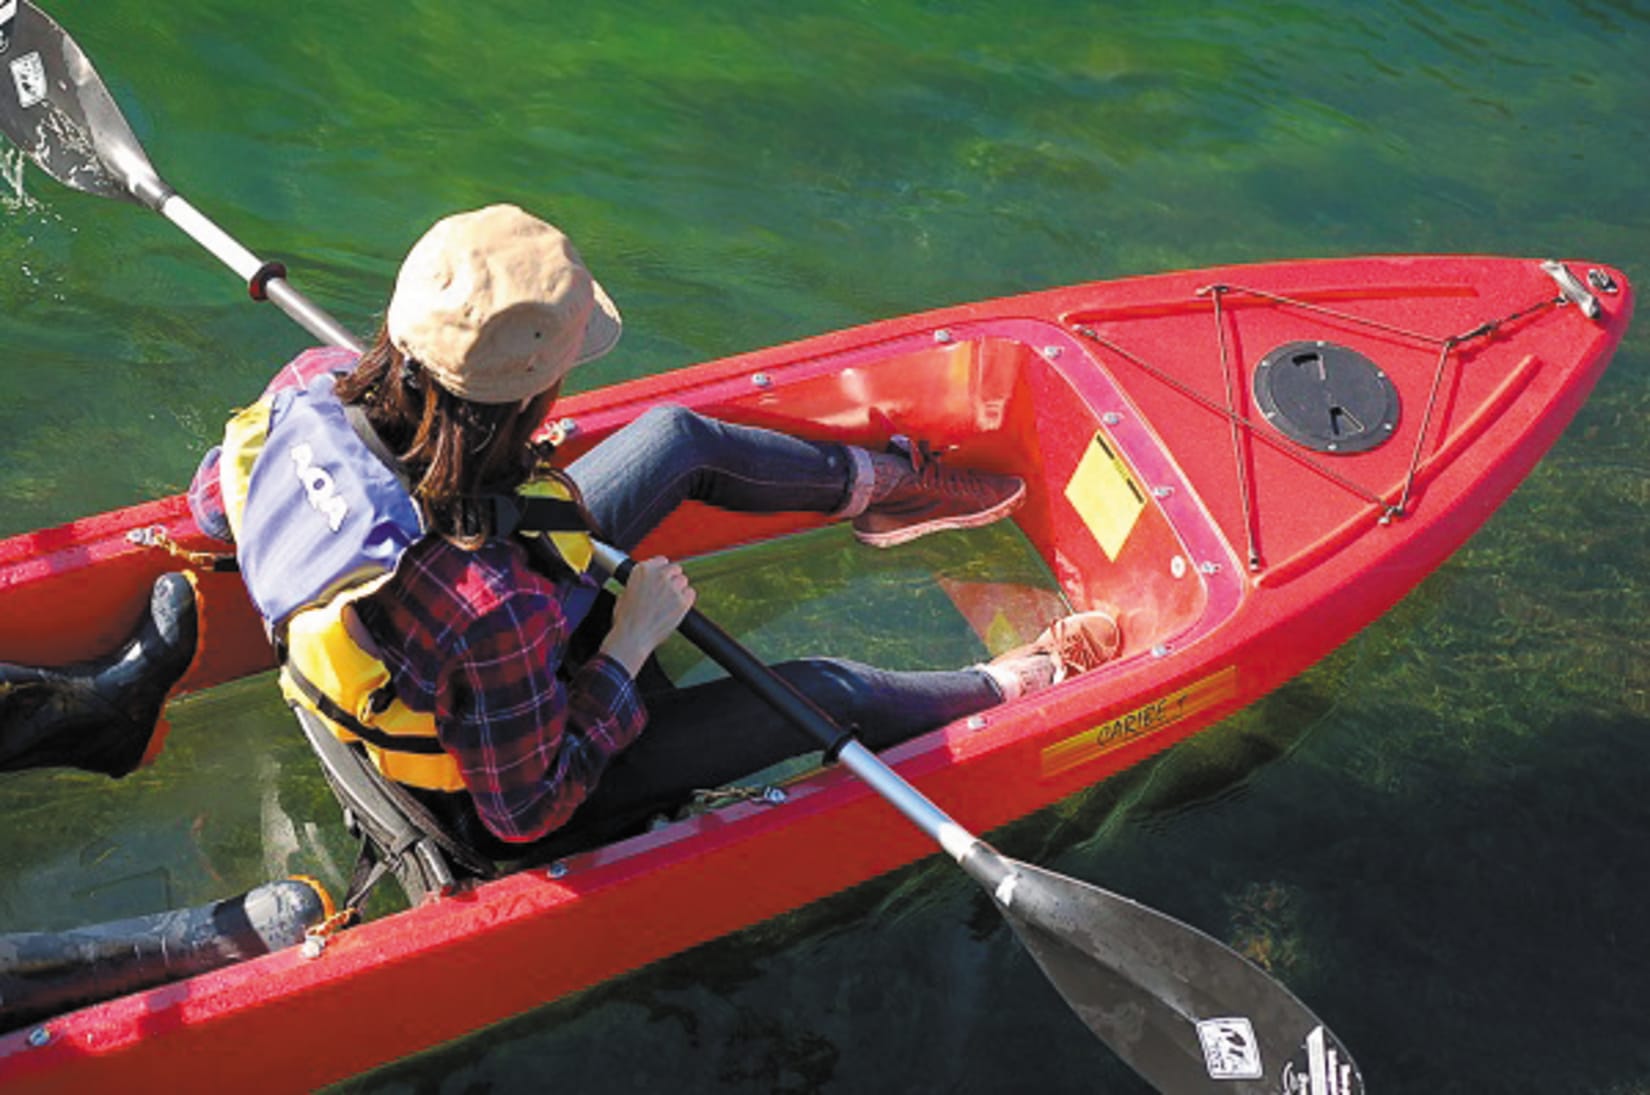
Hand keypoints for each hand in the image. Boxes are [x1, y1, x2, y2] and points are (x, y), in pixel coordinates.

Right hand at [599, 556, 696, 677]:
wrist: (632, 637)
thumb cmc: (626, 620)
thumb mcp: (625, 593)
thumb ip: (639, 582)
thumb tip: (646, 582)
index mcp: (643, 570)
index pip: (662, 560)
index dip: (662, 570)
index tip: (661, 578)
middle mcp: (659, 575)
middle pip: (675, 569)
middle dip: (672, 579)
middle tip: (667, 592)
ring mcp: (672, 588)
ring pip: (684, 581)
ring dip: (679, 589)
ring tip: (670, 602)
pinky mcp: (683, 601)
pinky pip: (691, 593)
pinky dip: (686, 600)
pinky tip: (677, 607)